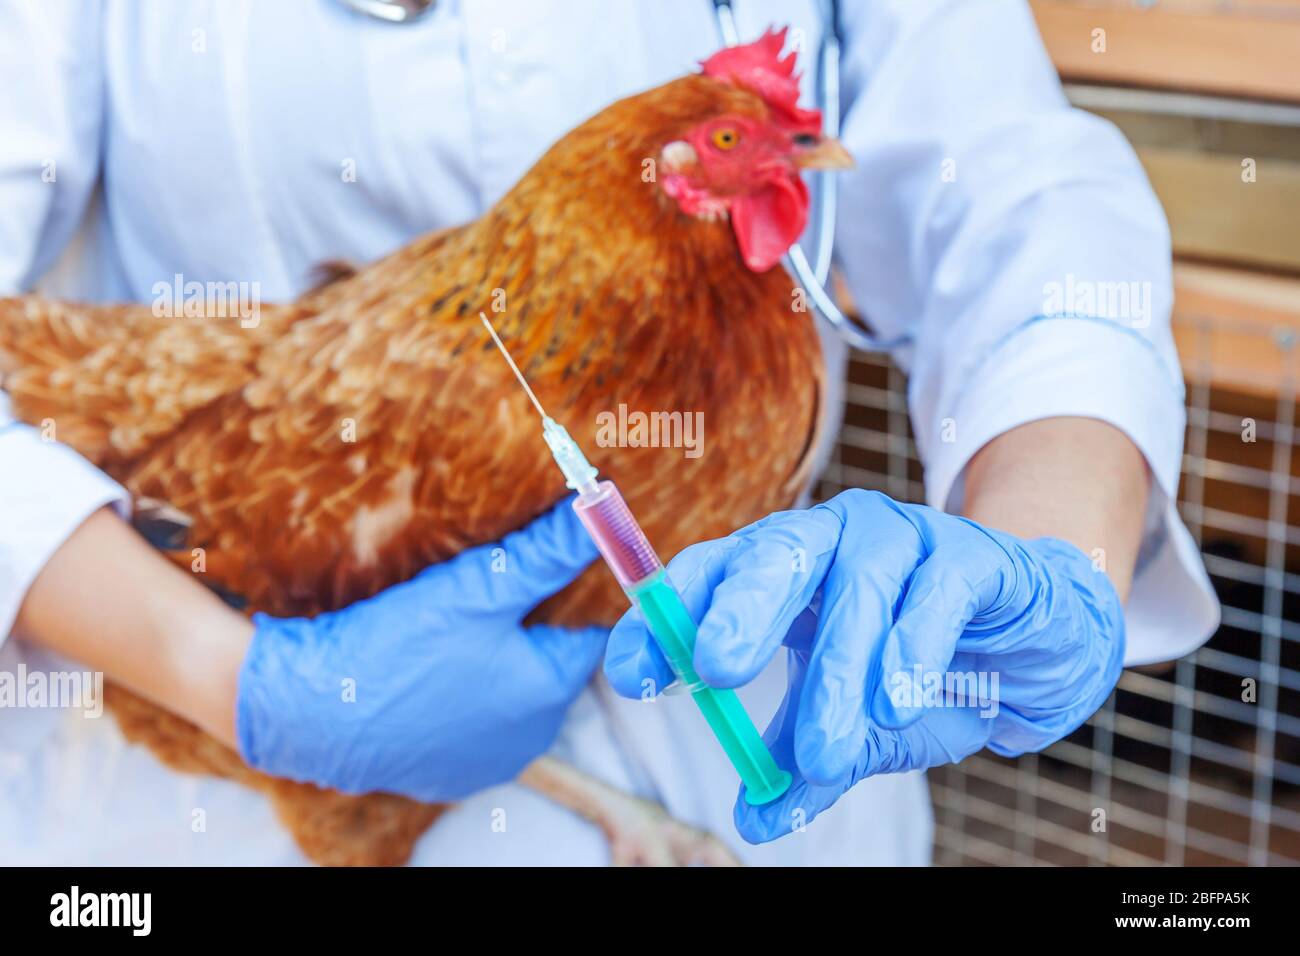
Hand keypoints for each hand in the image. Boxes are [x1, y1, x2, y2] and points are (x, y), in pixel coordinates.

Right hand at [236, 498, 604, 801]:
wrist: (308, 710)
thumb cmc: (398, 647)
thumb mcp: (479, 586)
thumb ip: (546, 552)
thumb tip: (601, 510)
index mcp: (550, 691)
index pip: (588, 632)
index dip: (570, 594)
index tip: (546, 565)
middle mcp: (531, 737)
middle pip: (548, 663)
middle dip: (529, 626)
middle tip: (491, 587)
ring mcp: (487, 762)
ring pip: (510, 694)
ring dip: (494, 661)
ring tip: (456, 622)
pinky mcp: (445, 777)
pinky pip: (471, 722)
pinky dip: (460, 695)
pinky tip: (430, 666)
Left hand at [605, 489, 1124, 841]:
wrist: (1034, 642)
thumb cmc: (925, 670)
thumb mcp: (856, 726)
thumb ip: (805, 765)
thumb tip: (752, 821)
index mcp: (785, 570)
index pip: (709, 575)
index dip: (666, 619)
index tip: (630, 675)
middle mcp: (833, 539)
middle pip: (774, 552)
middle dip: (741, 607)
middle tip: (714, 668)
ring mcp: (903, 538)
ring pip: (859, 587)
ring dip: (838, 670)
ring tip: (823, 747)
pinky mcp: (970, 555)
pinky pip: (937, 592)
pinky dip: (914, 649)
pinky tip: (897, 702)